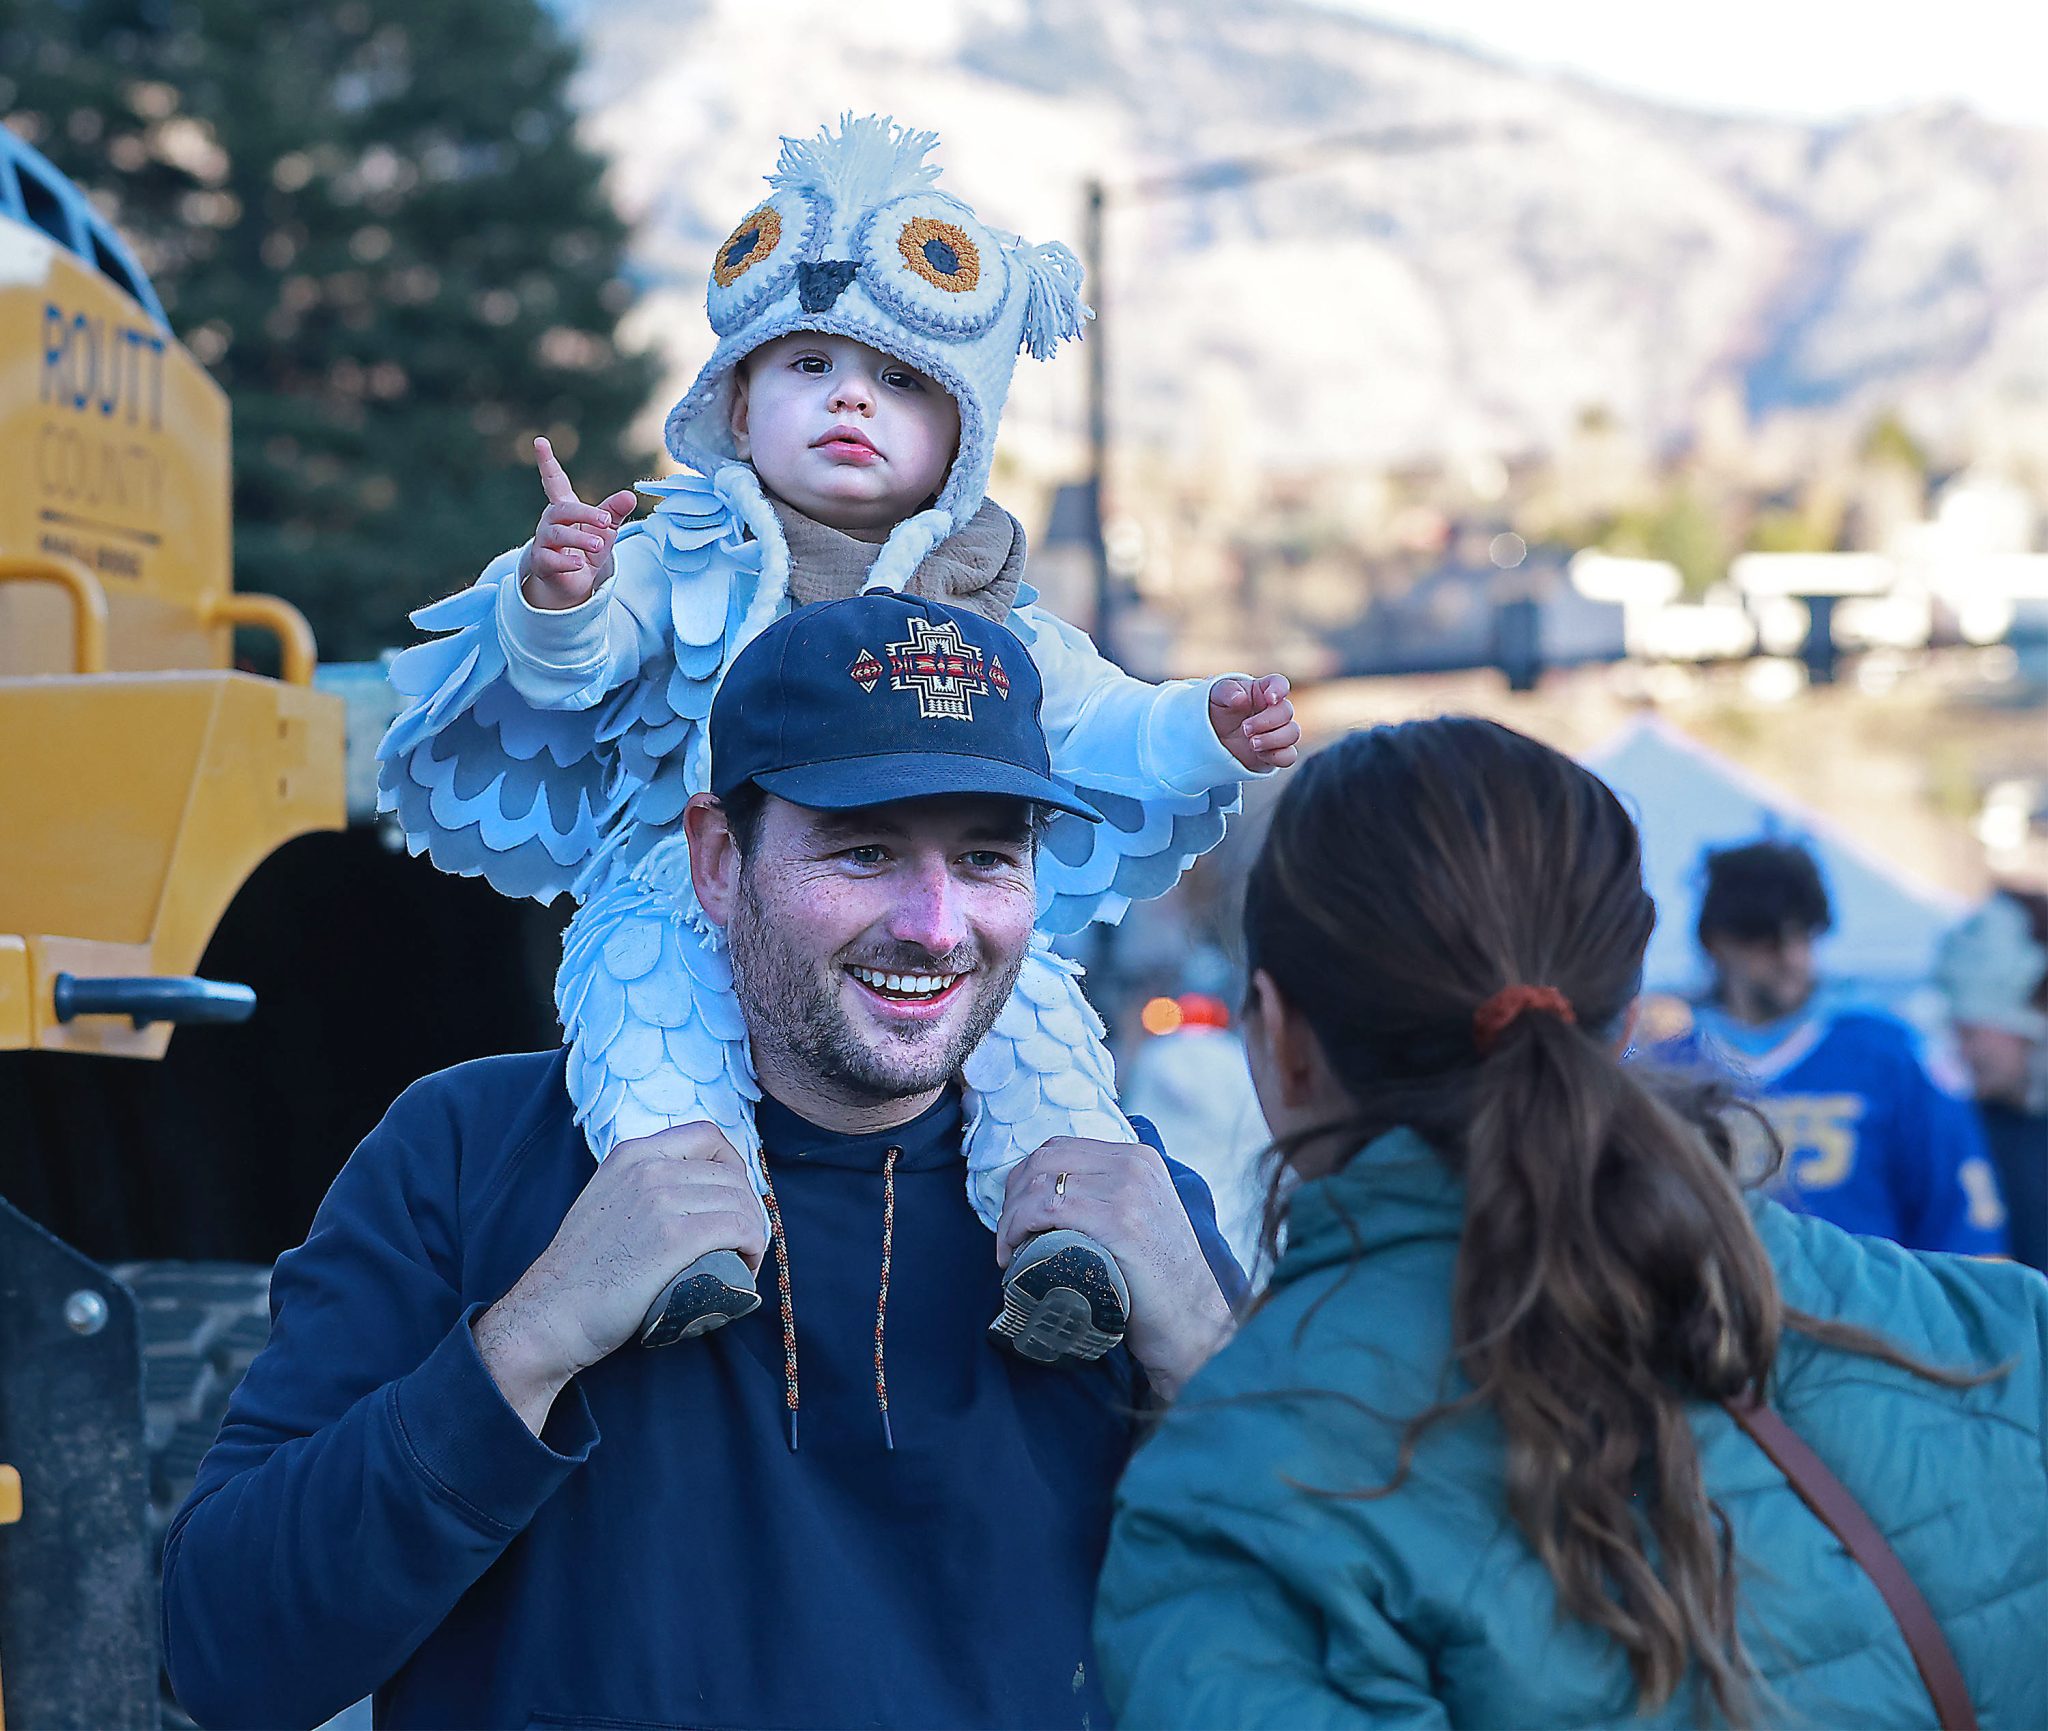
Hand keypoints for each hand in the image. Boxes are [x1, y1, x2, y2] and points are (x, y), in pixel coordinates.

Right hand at [472, 1123, 766, 1432]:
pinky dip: (752, 1249)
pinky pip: (739, 1230)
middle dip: (748, 1207)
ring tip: (742, 1262)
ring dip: (753, 1233)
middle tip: (743, 1243)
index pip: (708, 1136)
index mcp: (632, 1153)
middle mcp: (648, 1166)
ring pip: (739, 1202)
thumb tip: (689, 1194)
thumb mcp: (607, 1201)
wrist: (550, 1312)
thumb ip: (641, 1187)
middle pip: (730, 1173)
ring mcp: (661, 1199)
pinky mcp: (673, 1237)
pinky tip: (744, 1270)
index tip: (735, 1199)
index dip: (734, 1166)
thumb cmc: (580, 1270)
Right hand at [516, 435, 637, 610]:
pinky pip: (551, 559)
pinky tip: (580, 564)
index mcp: (565, 507)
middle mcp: (550, 520)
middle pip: (563, 509)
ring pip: (557, 534)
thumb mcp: (605, 529)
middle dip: (586, 514)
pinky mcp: (542, 563)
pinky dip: (567, 562)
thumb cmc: (588, 549)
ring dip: (579, 538)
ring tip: (599, 544)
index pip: (554, 481)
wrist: (574, 582)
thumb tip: (630, 495)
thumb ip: (614, 512)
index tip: (540, 441)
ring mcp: (543, 541)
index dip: (547, 462)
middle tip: (606, 522)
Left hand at [996, 1137, 1233, 1398]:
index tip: (1015, 1215)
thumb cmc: (1159, 1280)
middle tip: (1008, 1236)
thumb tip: (1047, 1195)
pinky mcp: (1118, 1221)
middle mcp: (1134, 1163)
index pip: (1058, 1148)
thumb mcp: (1139, 1217)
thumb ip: (1106, 1195)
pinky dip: (1018, 1229)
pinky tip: (1015, 1254)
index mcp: (1138, 1157)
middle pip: (1043, 1160)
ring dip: (1010, 1218)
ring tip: (1010, 1250)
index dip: (1024, 1179)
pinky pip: (1047, 1208)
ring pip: (1039, 1183)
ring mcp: (1127, 1190)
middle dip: (1012, 1197)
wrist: (1193, 1320)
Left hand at [1209, 674, 1300, 771]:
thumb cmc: (1217, 710)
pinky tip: (1259, 754)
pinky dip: (1277, 756)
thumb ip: (1227, 692)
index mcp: (1262, 691)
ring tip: (1251, 744)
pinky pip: (1289, 756)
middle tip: (1245, 729)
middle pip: (1286, 711)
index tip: (1270, 699)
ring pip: (1292, 733)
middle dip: (1266, 722)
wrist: (1211, 739)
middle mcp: (1274, 710)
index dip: (1279, 690)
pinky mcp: (1276, 752)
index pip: (1279, 683)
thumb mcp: (1216, 695)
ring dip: (1273, 739)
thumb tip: (1241, 698)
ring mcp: (1277, 731)